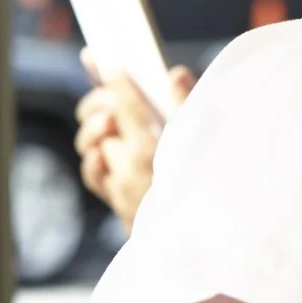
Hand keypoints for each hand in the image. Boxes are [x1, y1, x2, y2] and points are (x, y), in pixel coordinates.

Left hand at [75, 56, 193, 231]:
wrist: (203, 245)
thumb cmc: (211, 193)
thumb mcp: (208, 146)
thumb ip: (189, 108)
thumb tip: (175, 75)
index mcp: (155, 151)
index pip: (125, 104)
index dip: (113, 78)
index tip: (102, 57)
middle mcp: (130, 169)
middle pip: (100, 121)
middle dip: (100, 104)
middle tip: (112, 96)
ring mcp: (118, 186)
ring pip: (90, 144)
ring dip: (97, 130)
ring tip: (114, 126)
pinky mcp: (115, 200)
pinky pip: (92, 170)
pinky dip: (95, 157)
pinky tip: (110, 151)